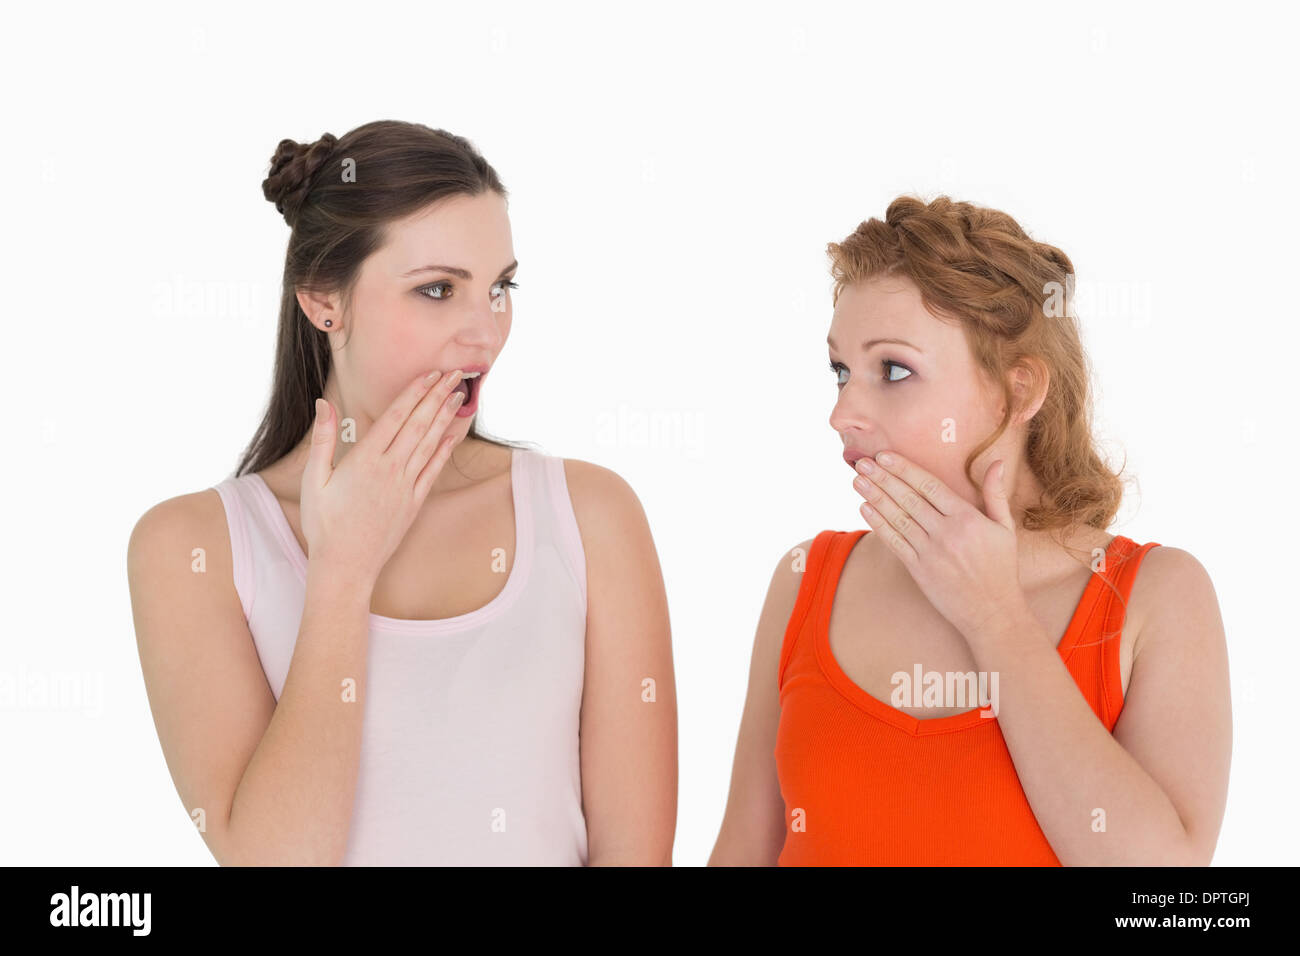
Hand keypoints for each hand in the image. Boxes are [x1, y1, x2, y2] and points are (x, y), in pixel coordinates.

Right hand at [299, 369, 466, 582]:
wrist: (346, 566)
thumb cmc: (324, 523)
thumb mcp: (314, 479)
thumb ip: (324, 439)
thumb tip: (324, 403)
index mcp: (365, 460)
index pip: (396, 417)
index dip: (415, 392)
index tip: (430, 373)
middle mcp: (391, 470)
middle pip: (419, 424)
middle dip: (437, 396)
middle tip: (455, 373)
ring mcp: (406, 487)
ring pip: (430, 444)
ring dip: (445, 417)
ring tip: (458, 395)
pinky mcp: (414, 503)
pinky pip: (433, 471)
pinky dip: (444, 451)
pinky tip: (453, 435)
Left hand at [852, 451, 1025, 641]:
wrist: (992, 611)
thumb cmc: (1000, 568)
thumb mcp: (1004, 528)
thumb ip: (996, 494)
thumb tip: (997, 462)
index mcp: (967, 518)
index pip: (929, 486)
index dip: (904, 469)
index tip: (885, 456)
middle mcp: (946, 533)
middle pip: (908, 498)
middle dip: (883, 478)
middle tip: (862, 462)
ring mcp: (930, 552)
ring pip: (897, 518)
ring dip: (875, 497)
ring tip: (857, 480)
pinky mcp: (919, 570)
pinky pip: (894, 542)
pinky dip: (878, 524)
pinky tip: (865, 508)